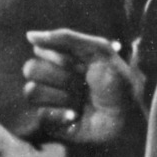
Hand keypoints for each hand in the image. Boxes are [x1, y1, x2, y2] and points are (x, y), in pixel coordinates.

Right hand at [23, 29, 144, 147]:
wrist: (127, 118)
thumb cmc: (117, 83)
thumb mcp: (99, 51)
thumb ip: (66, 38)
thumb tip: (29, 35)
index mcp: (63, 58)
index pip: (41, 49)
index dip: (60, 56)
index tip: (82, 63)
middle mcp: (53, 77)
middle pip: (31, 69)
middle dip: (61, 77)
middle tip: (83, 84)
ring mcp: (50, 99)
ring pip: (31, 91)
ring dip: (62, 96)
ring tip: (81, 103)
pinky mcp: (49, 121)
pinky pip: (40, 114)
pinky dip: (60, 114)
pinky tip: (76, 116)